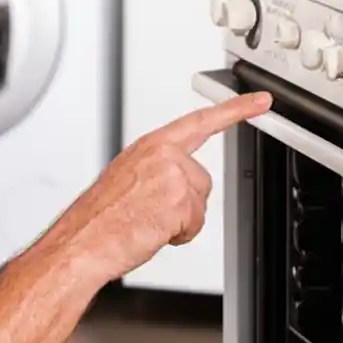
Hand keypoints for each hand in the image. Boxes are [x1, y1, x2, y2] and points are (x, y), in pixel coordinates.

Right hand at [38, 91, 271, 283]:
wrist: (81, 241)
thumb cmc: (97, 219)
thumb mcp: (127, 180)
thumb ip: (157, 172)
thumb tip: (177, 186)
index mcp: (149, 146)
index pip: (200, 121)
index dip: (235, 109)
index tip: (261, 101)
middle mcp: (162, 154)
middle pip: (202, 180)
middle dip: (184, 203)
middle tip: (149, 213)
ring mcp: (171, 174)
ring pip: (199, 203)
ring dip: (179, 221)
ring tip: (145, 222)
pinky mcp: (178, 198)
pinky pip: (195, 224)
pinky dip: (178, 235)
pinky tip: (151, 231)